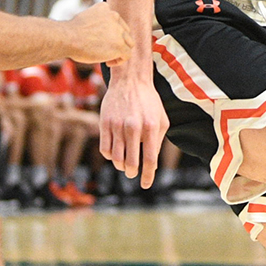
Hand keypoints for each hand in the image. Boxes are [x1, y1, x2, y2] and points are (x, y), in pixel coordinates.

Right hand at [62, 3, 133, 64]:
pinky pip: (127, 54)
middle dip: (117, 41)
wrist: (67, 38)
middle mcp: (114, 16)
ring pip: (128, 43)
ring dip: (120, 50)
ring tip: (108, 58)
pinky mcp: (120, 45)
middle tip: (106, 50)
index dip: (111, 33)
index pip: (115, 21)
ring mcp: (118, 30)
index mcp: (105, 8)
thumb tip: (100, 37)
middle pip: (124, 31)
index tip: (102, 41)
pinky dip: (119, 60)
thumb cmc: (70, 33)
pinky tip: (108, 63)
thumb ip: (96, 24)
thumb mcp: (84, 20)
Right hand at [99, 69, 169, 185]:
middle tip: (133, 172)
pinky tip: (115, 152)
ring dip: (120, 166)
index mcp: (150, 127)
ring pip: (116, 159)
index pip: (149, 160)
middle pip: (131, 162)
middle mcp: (133, 127)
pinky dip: (110, 156)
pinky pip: (105, 149)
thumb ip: (158, 142)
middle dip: (132, 172)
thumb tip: (152, 166)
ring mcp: (117, 125)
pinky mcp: (104, 123)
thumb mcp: (161, 120)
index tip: (145, 185)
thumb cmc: (149, 102)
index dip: (147, 176)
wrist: (130, 80)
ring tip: (124, 164)